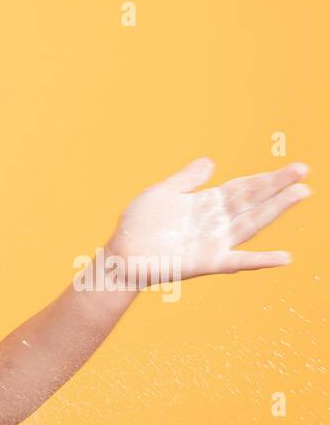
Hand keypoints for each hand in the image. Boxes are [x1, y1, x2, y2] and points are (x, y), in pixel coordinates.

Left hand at [106, 157, 310, 284]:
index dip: (267, 178)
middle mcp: (216, 223)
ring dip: (276, 210)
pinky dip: (261, 260)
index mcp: (207, 204)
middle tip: (303, 171)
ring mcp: (214, 243)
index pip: (244, 188)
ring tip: (300, 194)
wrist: (120, 256)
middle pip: (253, 201)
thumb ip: (187, 178)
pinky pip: (238, 261)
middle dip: (277, 187)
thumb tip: (212, 161)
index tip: (295, 167)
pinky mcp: (207, 262)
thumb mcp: (162, 193)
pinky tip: (284, 258)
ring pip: (251, 223)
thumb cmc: (137, 227)